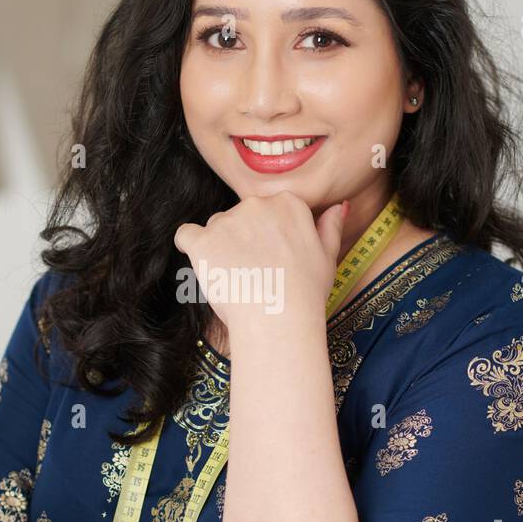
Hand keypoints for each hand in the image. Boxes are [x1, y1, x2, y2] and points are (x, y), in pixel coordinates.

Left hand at [173, 191, 347, 335]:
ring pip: (216, 228)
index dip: (269, 236)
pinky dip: (191, 248)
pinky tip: (204, 265)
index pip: (270, 210)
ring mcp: (226, 221)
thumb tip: (336, 208)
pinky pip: (186, 235)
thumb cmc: (306, 293)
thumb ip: (329, 227)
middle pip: (241, 216)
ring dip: (221, 247)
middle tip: (255, 272)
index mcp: (288, 203)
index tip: (272, 258)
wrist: (278, 318)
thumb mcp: (328, 257)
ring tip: (236, 278)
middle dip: (244, 239)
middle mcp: (256, 204)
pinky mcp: (202, 240)